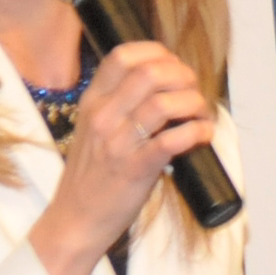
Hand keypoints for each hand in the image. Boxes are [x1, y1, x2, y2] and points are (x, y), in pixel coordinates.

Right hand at [27, 41, 213, 274]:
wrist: (74, 221)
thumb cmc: (91, 176)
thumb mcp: (95, 129)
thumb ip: (121, 103)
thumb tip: (167, 82)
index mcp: (93, 102)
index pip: (123, 55)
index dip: (158, 53)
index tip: (174, 67)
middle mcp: (103, 117)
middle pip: (151, 72)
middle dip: (184, 76)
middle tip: (192, 93)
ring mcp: (118, 142)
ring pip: (165, 102)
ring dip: (195, 104)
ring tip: (200, 116)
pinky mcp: (135, 169)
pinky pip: (173, 139)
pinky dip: (196, 132)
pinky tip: (201, 135)